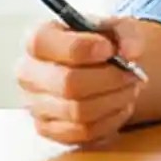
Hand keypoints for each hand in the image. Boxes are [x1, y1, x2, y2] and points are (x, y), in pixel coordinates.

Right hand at [16, 16, 147, 145]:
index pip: (45, 43)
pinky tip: (119, 105)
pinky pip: (83, 132)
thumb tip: (130, 53)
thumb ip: (128, 33)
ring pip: (78, 112)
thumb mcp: (118, 27)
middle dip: (109, 79)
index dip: (82, 48)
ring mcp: (35, 104)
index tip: (109, 49)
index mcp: (38, 39)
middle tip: (131, 74)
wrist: (99, 69)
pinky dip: (110, 120)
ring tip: (129, 89)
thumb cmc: (102, 44)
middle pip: (67, 84)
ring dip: (114, 100)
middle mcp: (29, 73)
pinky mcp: (48, 129)